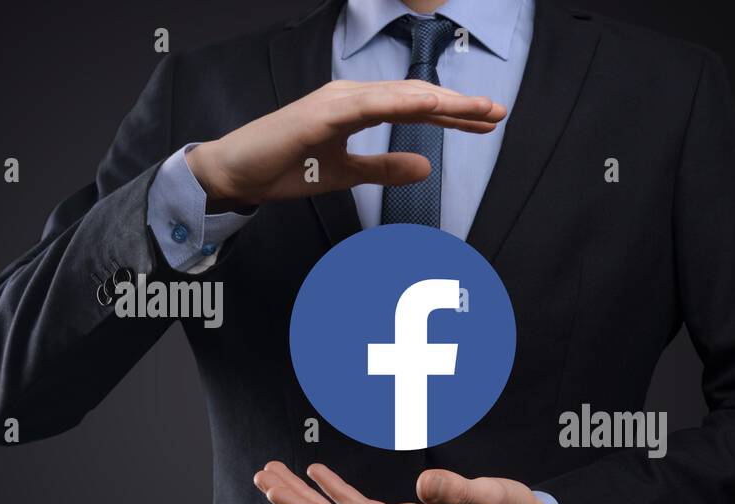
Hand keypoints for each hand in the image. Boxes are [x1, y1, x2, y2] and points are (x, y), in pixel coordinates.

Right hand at [186, 79, 506, 211]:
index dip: (453, 116)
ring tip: (476, 108)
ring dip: (440, 102)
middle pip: (415, 98)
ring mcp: (336, 102)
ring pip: (399, 97)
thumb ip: (384, 168)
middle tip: (497, 112)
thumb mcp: (346, 175)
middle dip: (459, 106)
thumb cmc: (284, 168)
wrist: (237, 173)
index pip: (415, 110)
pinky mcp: (321, 115)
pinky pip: (369, 107)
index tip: (487, 122)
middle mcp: (351, 98)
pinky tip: (429, 105)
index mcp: (358, 109)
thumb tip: (425, 168)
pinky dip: (401, 104)